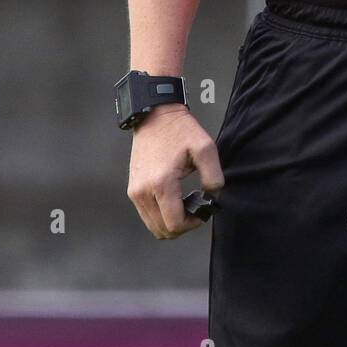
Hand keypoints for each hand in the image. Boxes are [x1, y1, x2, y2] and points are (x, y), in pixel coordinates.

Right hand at [127, 104, 224, 238]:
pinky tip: (174, 200)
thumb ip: (214, 175)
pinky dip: (161, 215)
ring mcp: (135, 192)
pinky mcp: (132, 190)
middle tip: (196, 209)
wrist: (155, 116)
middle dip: (182, 226)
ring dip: (170, 222)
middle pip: (162, 230)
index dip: (192, 224)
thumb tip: (214, 196)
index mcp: (162, 183)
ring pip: (153, 225)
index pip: (174, 224)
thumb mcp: (205, 148)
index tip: (203, 212)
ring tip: (186, 204)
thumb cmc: (180, 131)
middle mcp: (143, 192)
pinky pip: (147, 215)